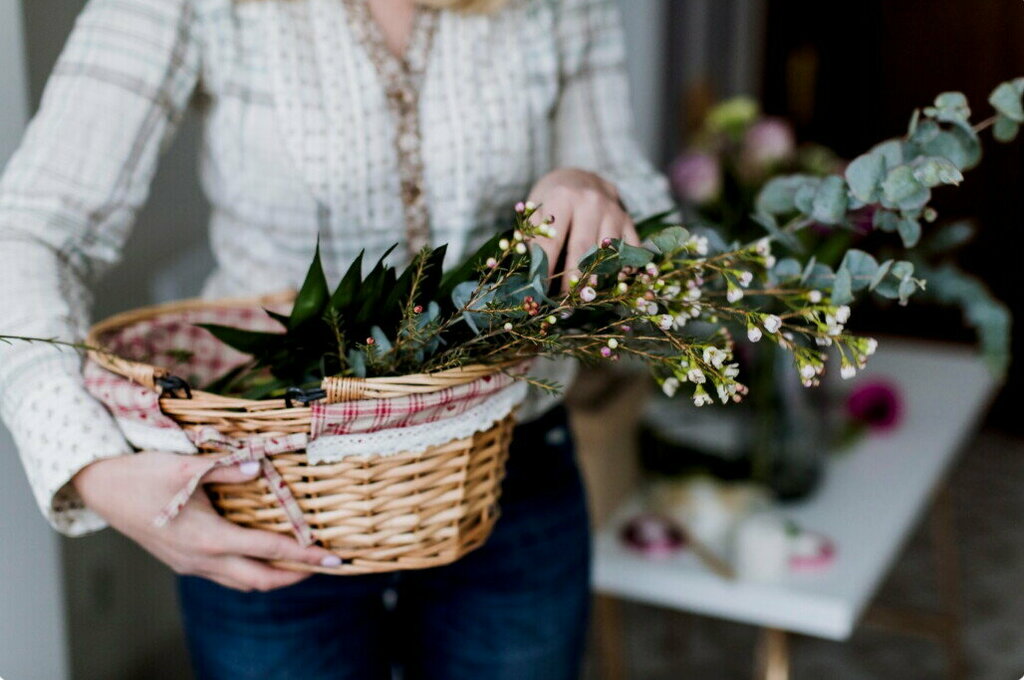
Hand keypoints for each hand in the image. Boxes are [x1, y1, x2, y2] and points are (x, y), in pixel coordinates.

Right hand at [73, 451, 340, 591]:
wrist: (102, 488)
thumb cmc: (143, 476)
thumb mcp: (189, 467)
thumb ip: (230, 468)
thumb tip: (261, 467)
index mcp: (209, 539)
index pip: (269, 551)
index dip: (305, 556)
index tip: (333, 558)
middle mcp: (202, 560)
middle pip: (260, 580)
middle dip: (296, 577)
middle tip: (324, 566)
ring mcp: (190, 564)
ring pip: (242, 582)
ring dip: (273, 576)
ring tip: (299, 564)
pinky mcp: (182, 561)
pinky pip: (226, 576)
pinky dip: (251, 570)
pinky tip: (260, 556)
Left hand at [527, 168, 639, 291]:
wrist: (580, 177)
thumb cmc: (551, 200)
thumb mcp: (536, 209)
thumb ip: (533, 238)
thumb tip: (529, 277)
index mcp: (563, 197)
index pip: (552, 241)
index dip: (544, 270)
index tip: (538, 293)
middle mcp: (591, 202)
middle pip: (583, 250)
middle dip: (573, 281)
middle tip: (564, 306)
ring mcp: (614, 211)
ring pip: (608, 253)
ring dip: (597, 281)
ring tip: (584, 301)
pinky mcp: (628, 221)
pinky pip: (629, 251)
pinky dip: (621, 272)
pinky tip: (612, 288)